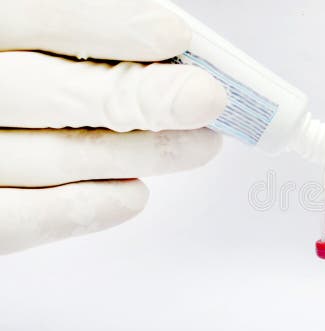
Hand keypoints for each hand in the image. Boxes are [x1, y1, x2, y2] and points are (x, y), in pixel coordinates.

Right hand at [0, 0, 227, 253]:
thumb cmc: (16, 88)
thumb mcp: (27, 46)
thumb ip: (78, 39)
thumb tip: (166, 49)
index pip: (37, 18)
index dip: (108, 26)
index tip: (174, 36)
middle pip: (54, 92)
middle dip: (143, 97)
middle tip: (207, 99)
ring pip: (60, 156)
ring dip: (144, 153)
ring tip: (200, 146)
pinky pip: (28, 218)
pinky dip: (92, 206)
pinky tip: (136, 194)